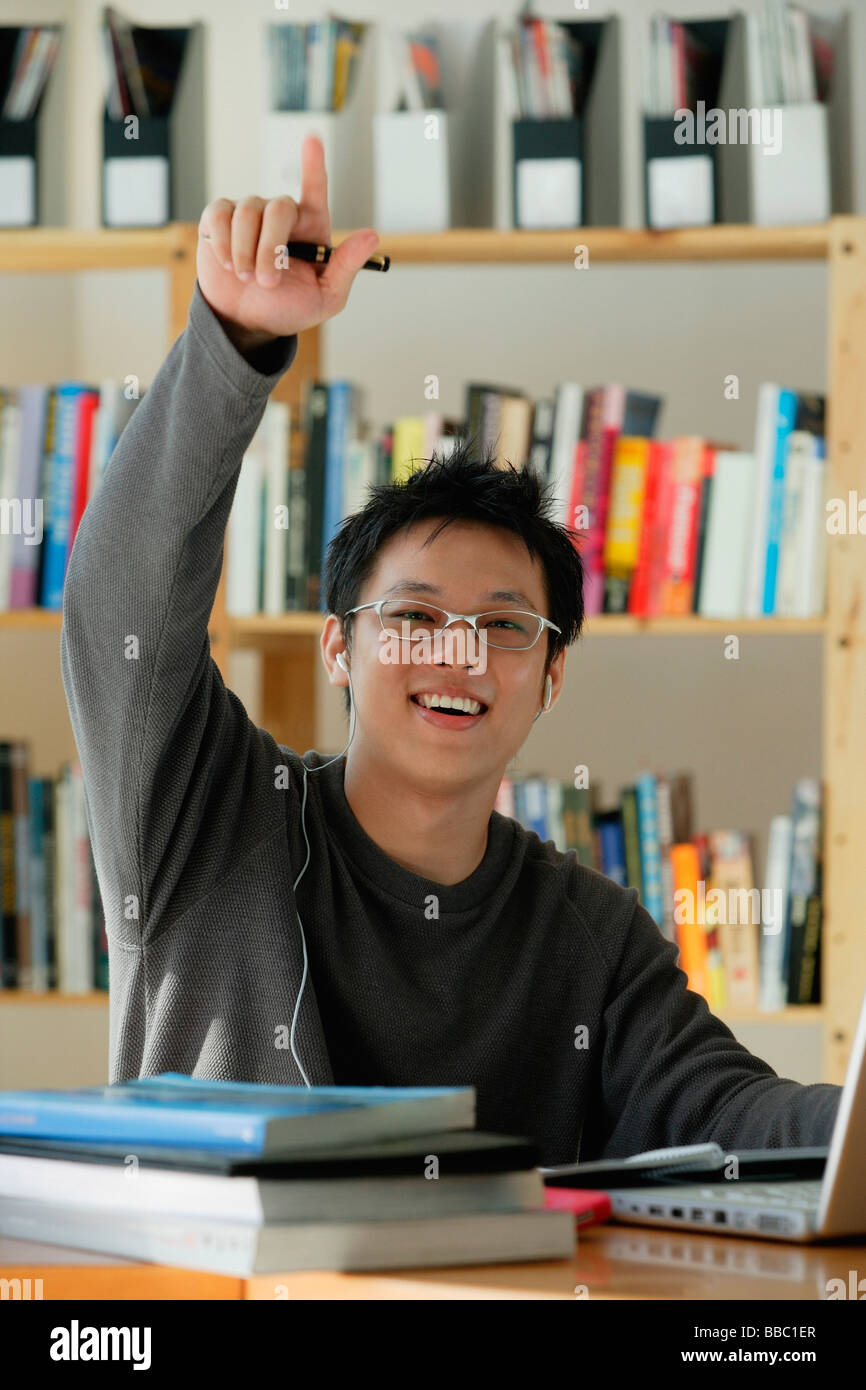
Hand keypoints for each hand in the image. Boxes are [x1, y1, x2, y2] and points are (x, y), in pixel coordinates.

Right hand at [196, 135, 379, 347]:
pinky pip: (219, 214)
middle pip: (278, 208)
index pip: (315, 188)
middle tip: (267, 281)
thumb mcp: (326, 296)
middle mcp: (281, 215)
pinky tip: (226, 263)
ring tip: (247, 278)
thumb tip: (372, 236)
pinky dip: (223, 243)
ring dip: (245, 251)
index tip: (313, 139)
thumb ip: (346, 266)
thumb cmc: (288, 308)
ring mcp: (250, 214)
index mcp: (311, 227)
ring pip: (247, 212)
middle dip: (269, 246)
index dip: (314, 163)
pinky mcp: (220, 219)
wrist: (248, 322)